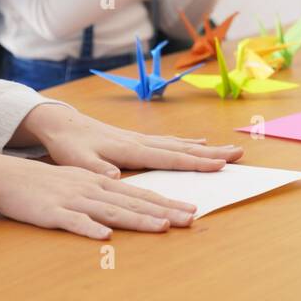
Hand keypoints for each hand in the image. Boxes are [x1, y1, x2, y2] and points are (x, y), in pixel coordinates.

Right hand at [0, 152, 200, 239]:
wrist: (10, 176)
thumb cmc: (49, 183)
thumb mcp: (82, 182)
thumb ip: (107, 194)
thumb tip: (129, 205)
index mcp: (103, 182)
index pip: (142, 193)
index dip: (168, 202)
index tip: (192, 209)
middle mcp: (94, 189)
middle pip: (134, 202)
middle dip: (165, 211)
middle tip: (192, 219)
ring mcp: (75, 200)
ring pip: (111, 211)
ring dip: (138, 220)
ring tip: (162, 227)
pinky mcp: (54, 212)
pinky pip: (73, 222)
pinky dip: (89, 228)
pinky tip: (104, 236)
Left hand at [20, 103, 243, 177]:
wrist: (61, 124)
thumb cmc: (69, 146)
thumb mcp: (78, 161)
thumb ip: (97, 168)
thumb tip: (114, 176)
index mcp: (131, 149)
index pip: (170, 157)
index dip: (196, 161)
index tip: (220, 164)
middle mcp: (141, 141)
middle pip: (184, 148)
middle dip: (212, 152)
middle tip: (240, 153)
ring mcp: (141, 139)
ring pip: (180, 144)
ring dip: (206, 148)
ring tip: (228, 149)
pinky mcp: (138, 140)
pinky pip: (170, 142)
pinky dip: (188, 143)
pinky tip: (198, 144)